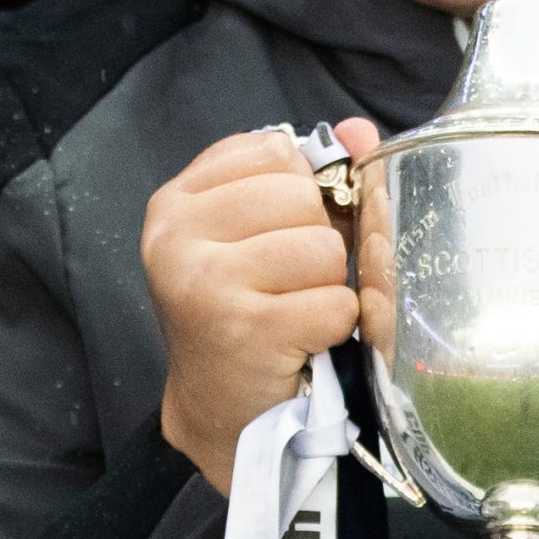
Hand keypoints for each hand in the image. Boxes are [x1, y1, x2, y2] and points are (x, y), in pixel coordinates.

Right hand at [144, 118, 378, 493]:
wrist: (222, 408)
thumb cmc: (246, 311)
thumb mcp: (261, 233)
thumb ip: (308, 175)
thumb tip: (360, 130)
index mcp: (178, 200)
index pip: (277, 152)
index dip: (301, 195)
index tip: (278, 236)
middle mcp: (178, 236)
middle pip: (303, 198)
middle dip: (317, 242)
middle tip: (287, 283)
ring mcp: (205, 283)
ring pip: (324, 250)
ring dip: (327, 287)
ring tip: (294, 311)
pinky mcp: (243, 331)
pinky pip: (335, 304)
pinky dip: (335, 326)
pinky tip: (303, 340)